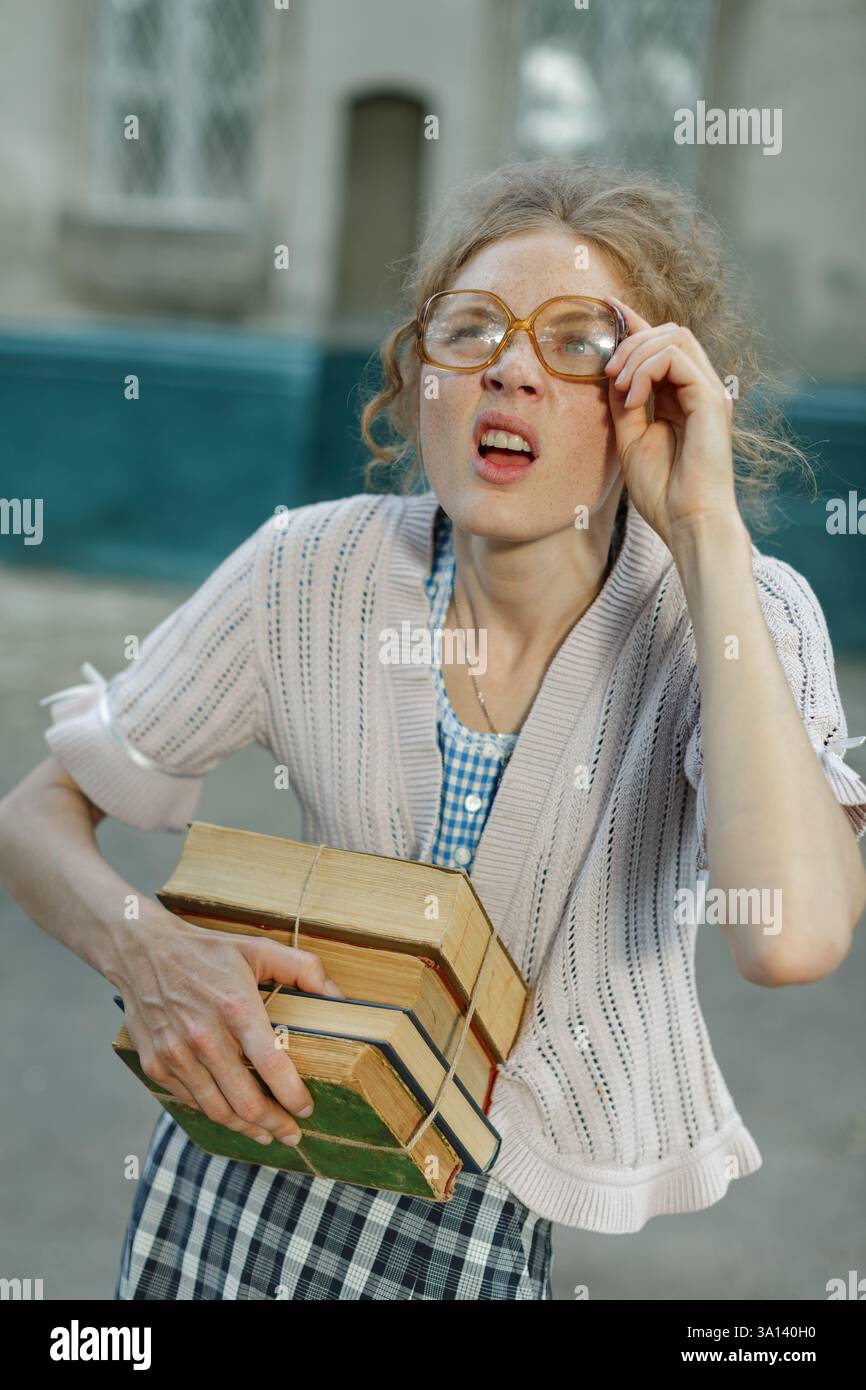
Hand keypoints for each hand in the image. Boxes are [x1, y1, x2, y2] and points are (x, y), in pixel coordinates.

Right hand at [109, 905, 343, 1146]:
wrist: (142, 950)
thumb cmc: (206, 951)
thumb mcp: (259, 949)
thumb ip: (303, 969)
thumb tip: (339, 997)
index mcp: (236, 1009)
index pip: (272, 1067)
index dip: (294, 1097)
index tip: (308, 1109)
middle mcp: (205, 1037)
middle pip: (246, 1102)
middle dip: (276, 1124)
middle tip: (293, 1133)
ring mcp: (177, 1054)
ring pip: (218, 1110)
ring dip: (247, 1128)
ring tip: (267, 1134)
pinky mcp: (156, 1063)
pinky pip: (192, 1101)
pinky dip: (215, 1113)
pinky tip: (231, 1114)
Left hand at [604, 298, 744, 551]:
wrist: (687, 521)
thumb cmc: (663, 491)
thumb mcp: (630, 438)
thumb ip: (624, 403)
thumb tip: (610, 372)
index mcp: (683, 397)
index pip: (662, 344)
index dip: (635, 321)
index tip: (606, 306)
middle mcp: (700, 389)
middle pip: (670, 332)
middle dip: (631, 341)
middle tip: (608, 374)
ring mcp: (710, 392)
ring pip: (675, 336)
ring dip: (637, 354)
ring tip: (620, 387)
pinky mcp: (712, 400)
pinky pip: (677, 359)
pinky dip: (648, 371)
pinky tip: (634, 399)